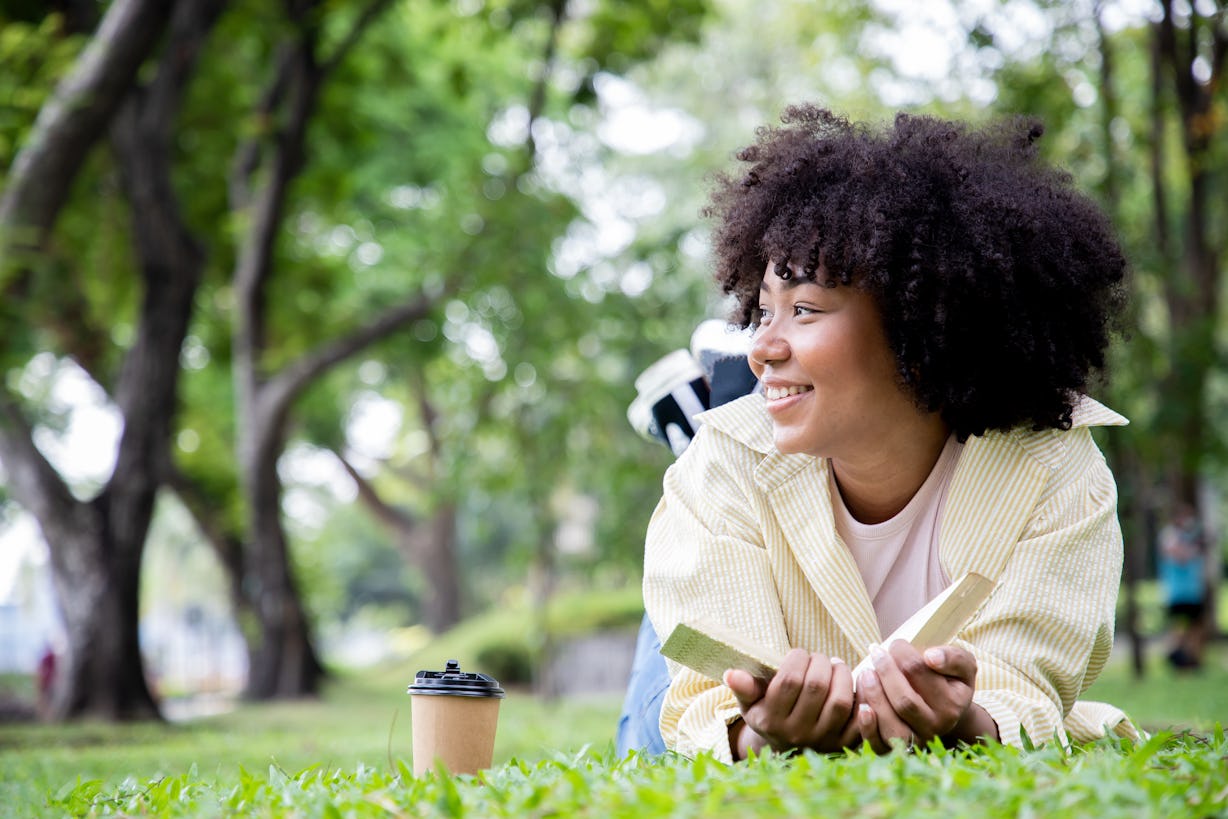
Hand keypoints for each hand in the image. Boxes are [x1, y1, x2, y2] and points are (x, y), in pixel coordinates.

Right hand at [724, 648, 859, 757]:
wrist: (786, 749)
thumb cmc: (768, 714)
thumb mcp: (749, 702)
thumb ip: (743, 687)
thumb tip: (730, 674)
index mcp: (772, 720)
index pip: (789, 681)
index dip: (798, 658)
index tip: (799, 653)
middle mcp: (797, 733)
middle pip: (816, 687)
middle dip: (821, 662)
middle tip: (820, 658)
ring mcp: (822, 740)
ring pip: (839, 701)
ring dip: (842, 675)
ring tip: (836, 666)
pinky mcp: (843, 744)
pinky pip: (859, 720)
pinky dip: (862, 699)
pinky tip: (856, 684)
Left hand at [855, 640, 986, 753]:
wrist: (947, 711)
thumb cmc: (949, 680)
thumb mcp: (962, 666)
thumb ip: (953, 657)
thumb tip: (931, 657)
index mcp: (952, 705)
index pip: (918, 671)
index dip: (901, 652)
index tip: (895, 644)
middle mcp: (936, 727)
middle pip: (904, 700)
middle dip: (884, 672)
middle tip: (875, 652)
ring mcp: (916, 742)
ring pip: (891, 725)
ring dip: (873, 696)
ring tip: (865, 673)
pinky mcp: (897, 751)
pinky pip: (879, 745)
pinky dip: (867, 727)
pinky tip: (862, 707)